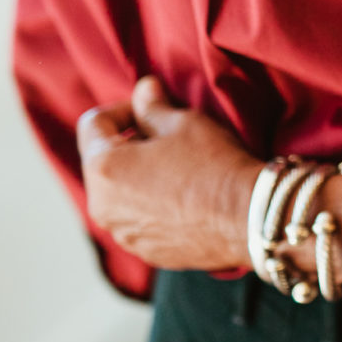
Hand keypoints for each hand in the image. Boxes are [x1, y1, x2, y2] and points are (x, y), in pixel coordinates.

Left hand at [77, 78, 261, 270]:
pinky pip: (137, 220)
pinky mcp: (145, 251)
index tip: (150, 109)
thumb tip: (143, 89)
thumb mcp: (184, 123)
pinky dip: (151, 206)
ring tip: (178, 170)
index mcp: (103, 168)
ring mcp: (122, 233)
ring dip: (138, 177)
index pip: (93, 124)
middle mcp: (101, 206)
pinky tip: (185, 198)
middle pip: (102, 162)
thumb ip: (152, 106)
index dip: (122, 108)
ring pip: (119, 194)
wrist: (249, 218)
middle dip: (128, 145)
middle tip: (167, 138)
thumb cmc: (214, 165)